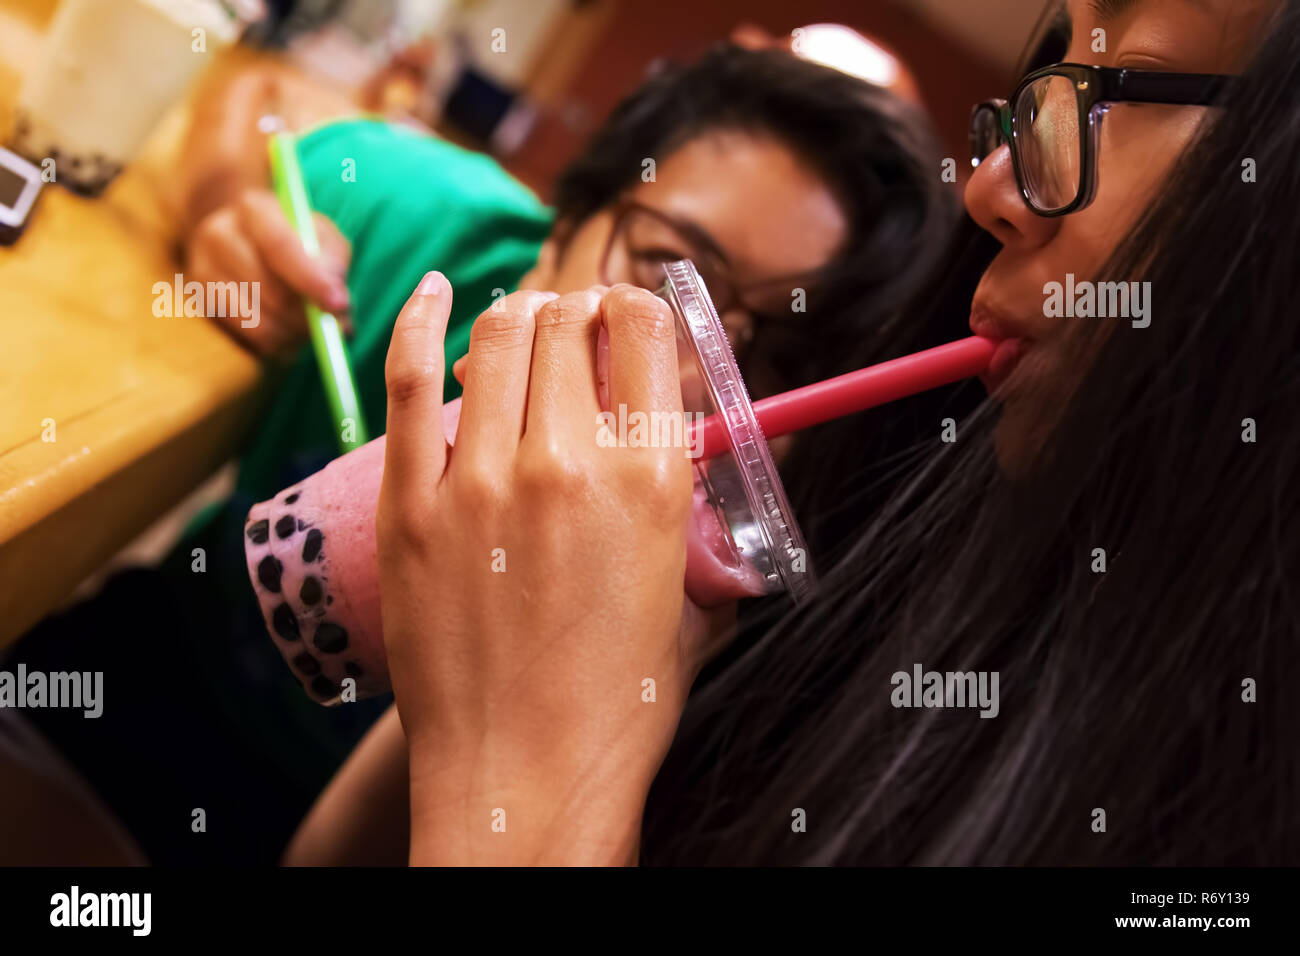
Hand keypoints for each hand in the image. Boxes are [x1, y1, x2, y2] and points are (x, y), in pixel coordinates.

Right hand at [184, 188, 351, 358]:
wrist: (247, 240)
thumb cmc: (298, 240)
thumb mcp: (323, 237)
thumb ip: (335, 264)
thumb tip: (339, 306)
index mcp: (253, 208)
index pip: (279, 245)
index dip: (310, 279)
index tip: (339, 304)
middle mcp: (219, 234)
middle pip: (268, 288)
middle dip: (308, 315)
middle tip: (335, 328)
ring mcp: (204, 268)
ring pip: (258, 321)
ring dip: (295, 334)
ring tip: (315, 330)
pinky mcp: (204, 301)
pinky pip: (249, 337)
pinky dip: (279, 344)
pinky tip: (292, 334)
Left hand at [377, 274, 694, 864]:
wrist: (523, 779)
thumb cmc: (615, 706)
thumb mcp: (688, 603)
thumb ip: (692, 523)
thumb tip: (685, 467)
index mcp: (650, 480)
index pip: (644, 330)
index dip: (636, 309)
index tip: (625, 320)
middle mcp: (567, 463)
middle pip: (567, 322)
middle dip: (576, 314)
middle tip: (572, 336)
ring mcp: (477, 479)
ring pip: (495, 338)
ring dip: (515, 318)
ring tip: (520, 331)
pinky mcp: (409, 504)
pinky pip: (407, 380)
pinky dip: (421, 320)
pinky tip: (436, 293)